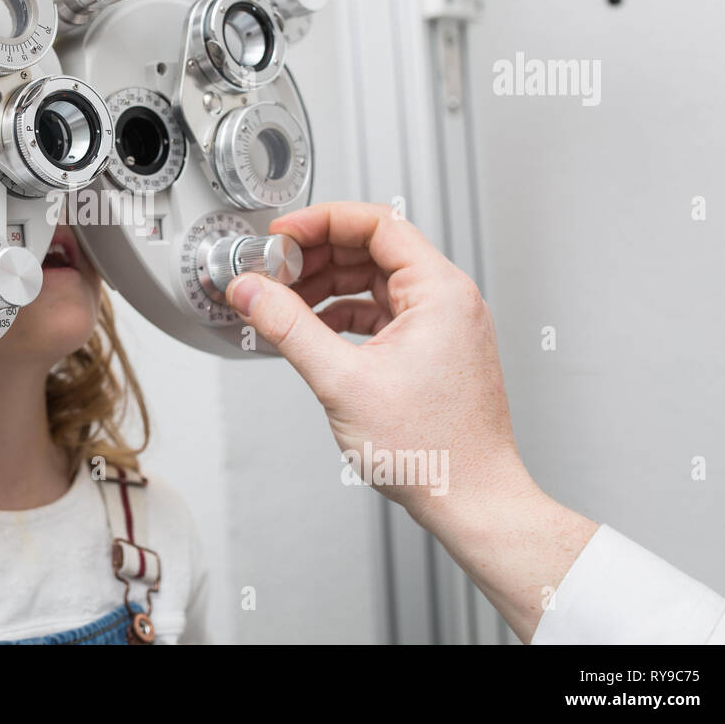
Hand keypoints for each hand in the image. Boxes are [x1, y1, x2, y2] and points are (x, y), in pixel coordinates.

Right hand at [225, 202, 596, 640]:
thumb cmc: (434, 451)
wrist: (473, 502)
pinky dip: (343, 314)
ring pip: (375, 281)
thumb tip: (251, 292)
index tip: (282, 235)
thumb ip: (288, 327)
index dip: (321, 221)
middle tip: (274, 271)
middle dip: (317, 255)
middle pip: (373, 248)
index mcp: (439, 291)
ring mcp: (443, 325)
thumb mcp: (342, 381)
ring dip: (327, 286)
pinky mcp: (432, 350)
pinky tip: (313, 331)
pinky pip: (381, 312)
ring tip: (284, 302)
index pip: (376, 223)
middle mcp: (448, 300)